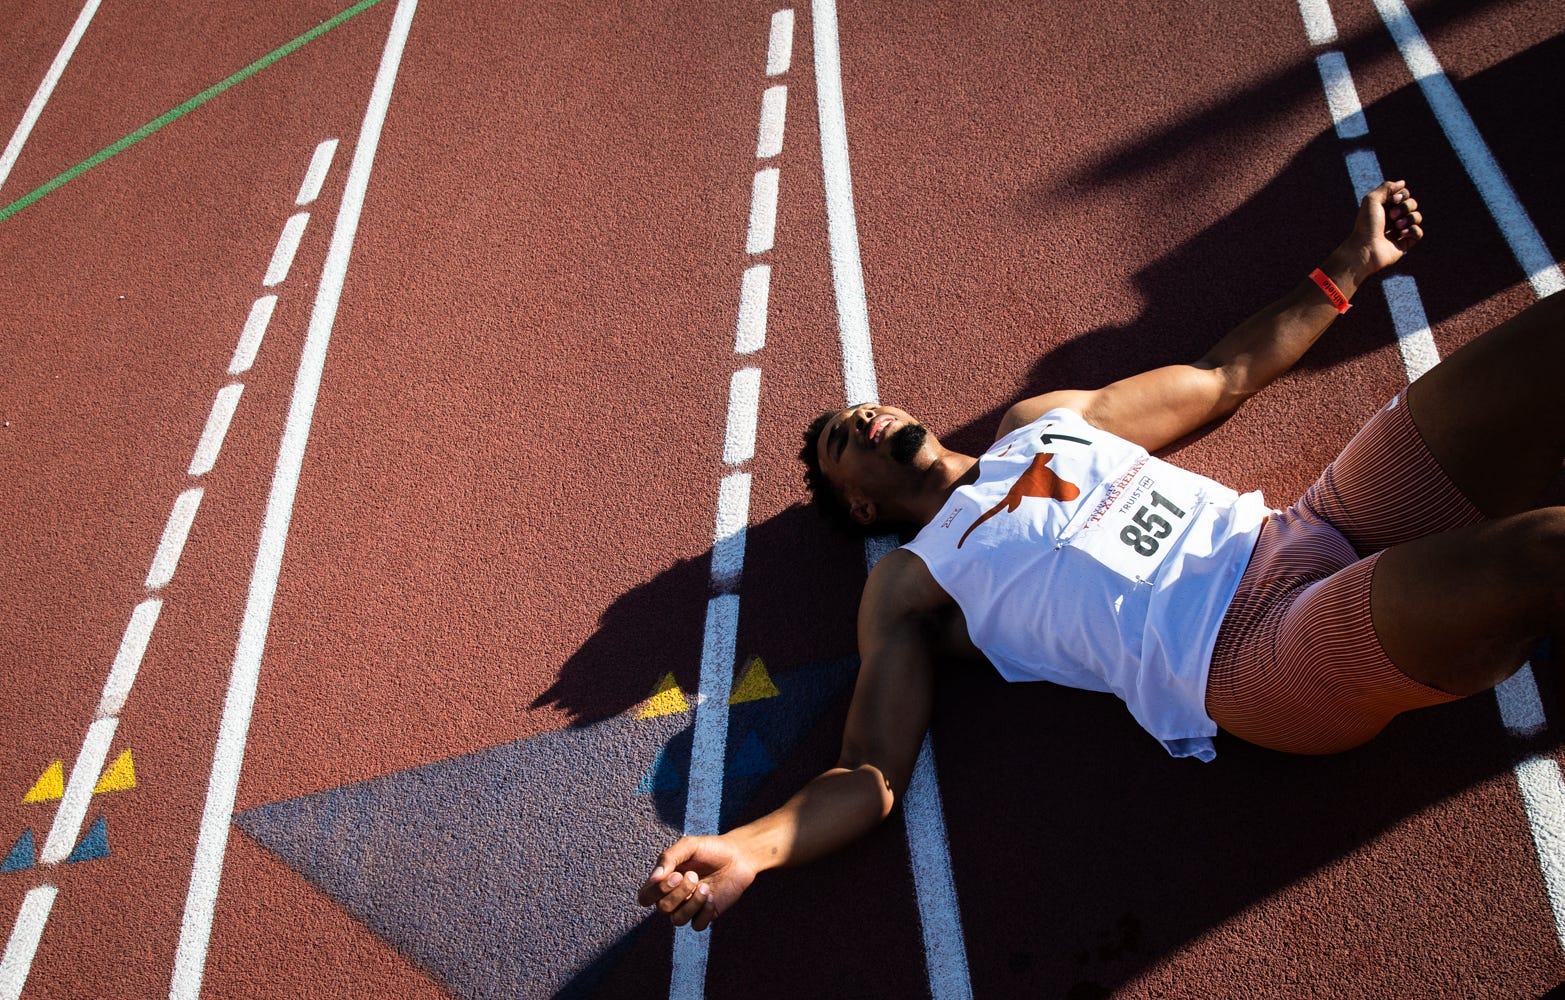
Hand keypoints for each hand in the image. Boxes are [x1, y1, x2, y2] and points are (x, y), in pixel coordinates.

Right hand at [636, 835, 757, 930]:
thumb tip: (654, 879)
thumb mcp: (689, 846)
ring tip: (705, 887)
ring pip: (677, 920)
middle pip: (662, 908)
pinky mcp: (705, 914)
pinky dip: (704, 912)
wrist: (738, 856)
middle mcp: (673, 896)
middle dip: (678, 893)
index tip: (676, 874)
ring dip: (692, 903)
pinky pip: (696, 925)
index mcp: (664, 880)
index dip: (657, 891)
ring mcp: (689, 907)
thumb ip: (669, 858)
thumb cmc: (710, 849)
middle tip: (694, 876)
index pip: (645, 897)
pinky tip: (712, 897)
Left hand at [1337, 179, 1423, 280]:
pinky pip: (1418, 232)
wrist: (1365, 249)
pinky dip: (1412, 231)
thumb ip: (1387, 187)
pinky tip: (1401, 235)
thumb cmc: (1366, 225)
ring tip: (1396, 226)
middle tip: (1392, 216)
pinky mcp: (1405, 243)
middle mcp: (1393, 218)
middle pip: (1413, 204)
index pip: (1404, 194)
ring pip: (1417, 217)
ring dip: (1409, 218)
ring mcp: (1400, 230)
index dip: (1402, 195)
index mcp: (1385, 207)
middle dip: (1406, 206)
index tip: (1393, 200)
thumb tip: (1402, 183)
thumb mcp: (1372, 200)